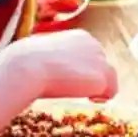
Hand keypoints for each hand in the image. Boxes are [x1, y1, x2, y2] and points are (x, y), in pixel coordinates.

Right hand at [1, 29, 117, 99]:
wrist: (26, 67)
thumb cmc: (26, 62)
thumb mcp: (43, 54)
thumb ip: (57, 59)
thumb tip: (55, 71)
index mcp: (80, 36)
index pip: (93, 56)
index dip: (85, 71)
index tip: (73, 81)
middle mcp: (94, 44)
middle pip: (103, 66)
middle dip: (93, 79)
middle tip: (78, 90)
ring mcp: (100, 59)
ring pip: (110, 78)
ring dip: (99, 88)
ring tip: (86, 97)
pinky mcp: (102, 76)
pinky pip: (112, 91)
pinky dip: (103, 97)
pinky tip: (89, 99)